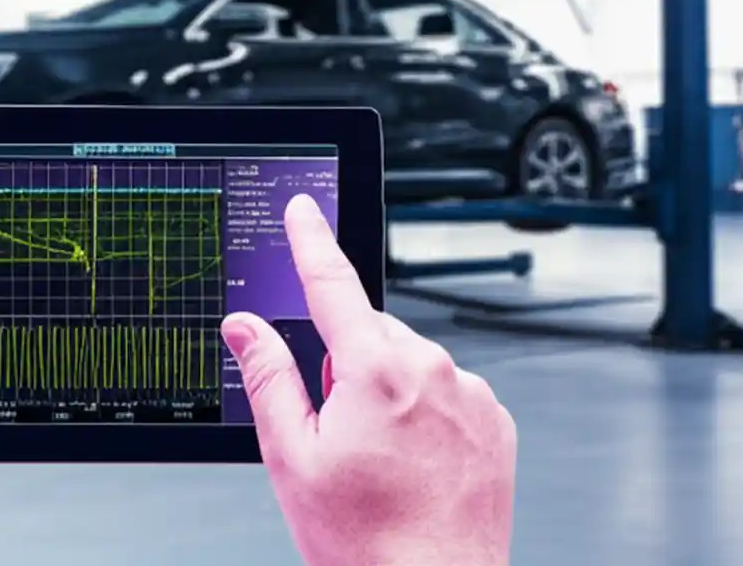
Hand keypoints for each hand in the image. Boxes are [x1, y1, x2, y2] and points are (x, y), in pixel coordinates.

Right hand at [221, 195, 516, 565]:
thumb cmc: (367, 540)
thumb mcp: (292, 458)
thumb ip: (268, 378)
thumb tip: (246, 327)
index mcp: (376, 371)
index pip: (333, 283)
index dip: (311, 240)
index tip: (303, 210)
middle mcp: (432, 370)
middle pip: (370, 333)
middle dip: (345, 364)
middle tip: (335, 430)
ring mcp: (471, 394)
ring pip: (410, 363)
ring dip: (387, 390)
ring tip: (380, 460)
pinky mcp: (495, 419)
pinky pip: (447, 392)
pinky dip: (425, 412)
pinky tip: (413, 462)